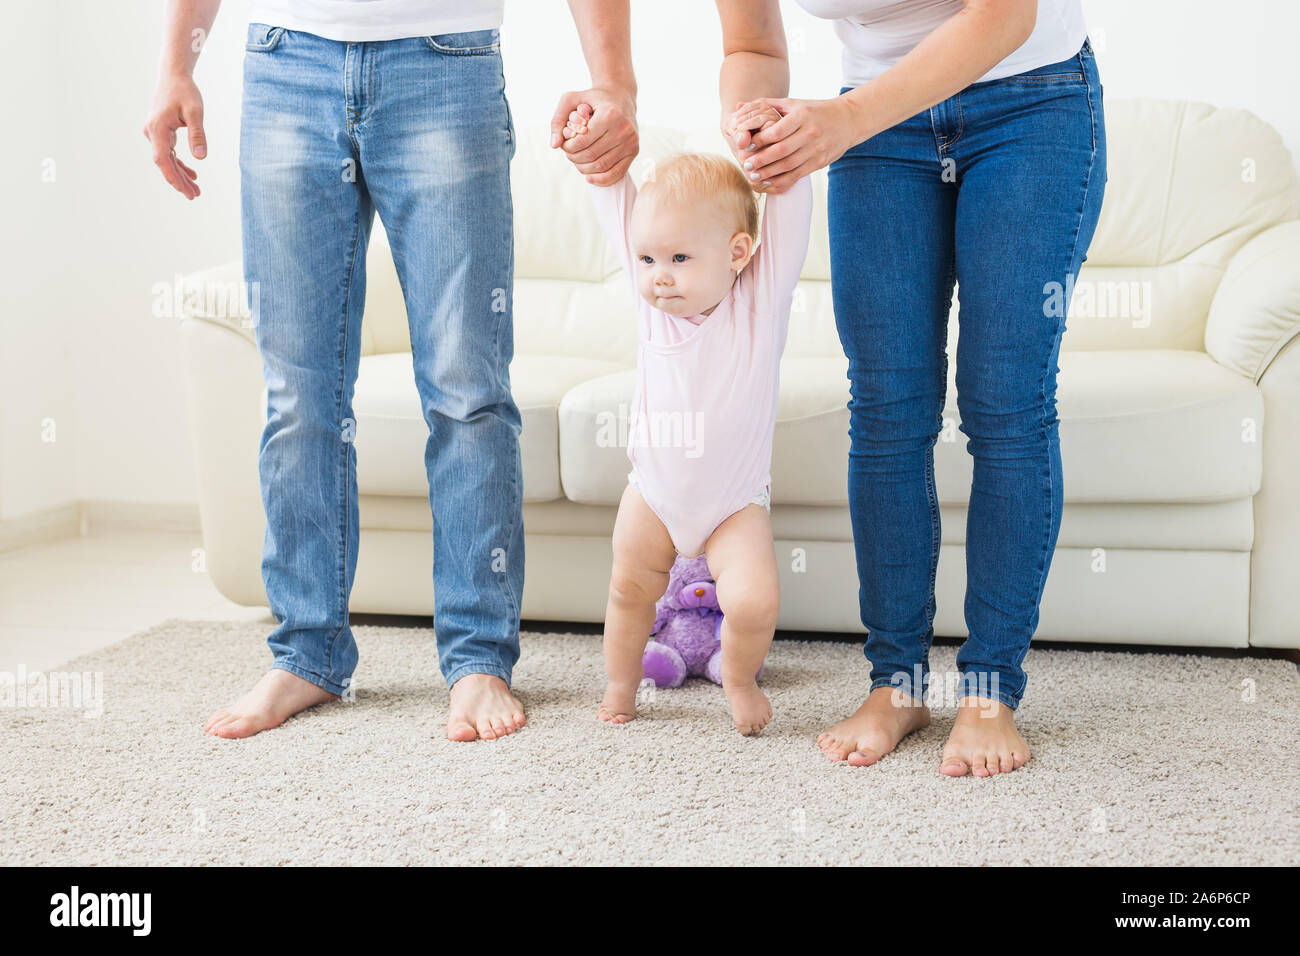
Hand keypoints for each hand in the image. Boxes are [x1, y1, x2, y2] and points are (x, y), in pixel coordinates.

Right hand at [143, 73, 206, 199]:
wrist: (173, 76)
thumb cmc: (185, 91)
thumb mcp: (195, 111)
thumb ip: (198, 134)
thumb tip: (201, 157)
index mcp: (157, 129)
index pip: (162, 159)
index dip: (173, 177)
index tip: (185, 191)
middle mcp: (152, 133)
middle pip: (165, 163)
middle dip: (179, 181)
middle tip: (195, 196)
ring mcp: (154, 133)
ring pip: (167, 160)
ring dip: (180, 175)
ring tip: (196, 190)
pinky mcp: (160, 132)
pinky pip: (168, 153)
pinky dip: (179, 164)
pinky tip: (192, 174)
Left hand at [549, 87, 637, 184]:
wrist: (620, 96)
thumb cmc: (592, 99)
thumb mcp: (571, 100)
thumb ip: (557, 120)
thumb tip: (554, 146)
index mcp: (609, 114)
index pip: (582, 141)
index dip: (568, 148)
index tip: (564, 145)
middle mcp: (623, 128)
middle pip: (591, 156)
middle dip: (575, 159)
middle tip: (569, 154)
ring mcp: (631, 141)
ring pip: (601, 167)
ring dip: (584, 169)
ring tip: (578, 162)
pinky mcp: (634, 151)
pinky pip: (616, 174)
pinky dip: (601, 180)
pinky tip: (589, 177)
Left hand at [725, 95, 859, 194]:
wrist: (848, 120)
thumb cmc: (815, 110)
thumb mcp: (794, 103)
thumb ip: (767, 105)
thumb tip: (739, 105)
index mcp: (802, 116)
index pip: (777, 131)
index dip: (759, 140)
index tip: (745, 145)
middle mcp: (810, 133)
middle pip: (781, 150)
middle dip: (761, 159)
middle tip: (746, 165)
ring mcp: (816, 149)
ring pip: (789, 166)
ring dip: (769, 173)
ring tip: (753, 176)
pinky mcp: (820, 162)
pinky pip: (798, 175)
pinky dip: (781, 181)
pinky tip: (769, 182)